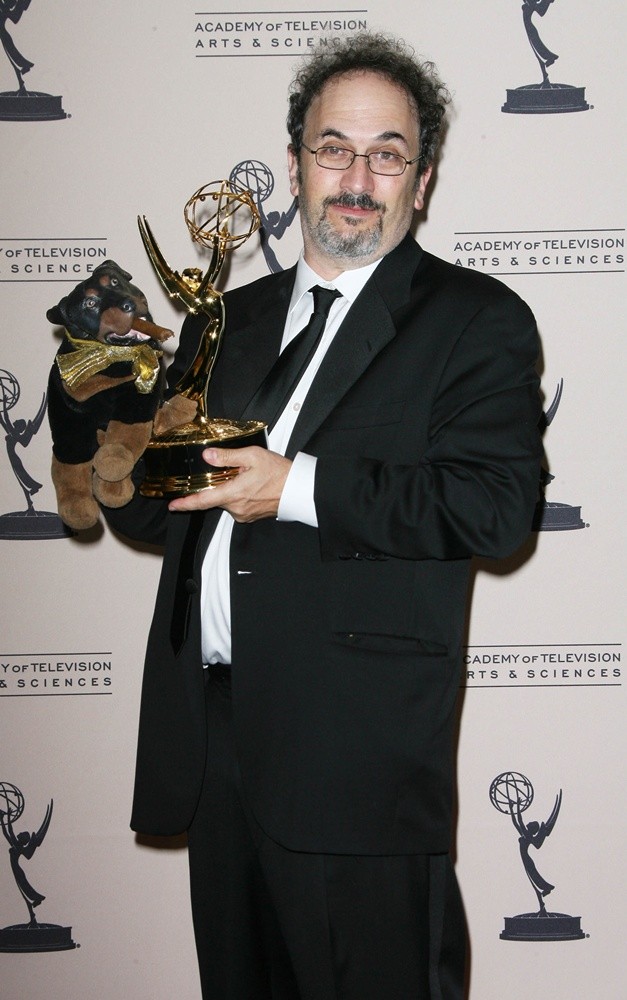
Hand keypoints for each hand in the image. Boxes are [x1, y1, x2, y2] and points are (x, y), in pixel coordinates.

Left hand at [168, 446, 291, 521]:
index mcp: (234, 494)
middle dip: (218, 485)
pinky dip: (239, 495)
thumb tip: (208, 455)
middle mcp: (236, 508)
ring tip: (248, 477)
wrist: (298, 489)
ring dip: (230, 489)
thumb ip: (228, 456)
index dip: (185, 503)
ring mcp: (244, 514)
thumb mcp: (253, 456)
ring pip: (227, 501)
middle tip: (234, 472)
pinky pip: (237, 505)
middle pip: (215, 498)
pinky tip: (251, 485)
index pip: (202, 501)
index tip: (174, 505)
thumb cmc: (279, 473)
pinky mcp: (250, 516)